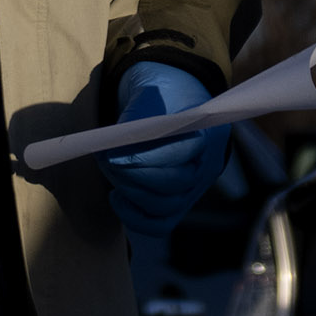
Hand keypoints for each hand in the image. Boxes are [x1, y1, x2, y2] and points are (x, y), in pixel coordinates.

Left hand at [98, 60, 228, 244]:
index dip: (146, 157)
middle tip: (107, 158)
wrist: (170, 100)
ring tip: (110, 170)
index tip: (113, 152)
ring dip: (131, 191)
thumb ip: (138, 115)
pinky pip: (158, 223)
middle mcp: (205, 168)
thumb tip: (116, 147)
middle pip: (173, 185)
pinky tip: (117, 196)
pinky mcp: (176, 204)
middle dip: (133, 174)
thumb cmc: (162, 95)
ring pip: (164, 207)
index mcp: (209, 134)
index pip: (182, 153)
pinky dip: (134, 215)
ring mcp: (192, 190)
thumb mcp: (152, 92)